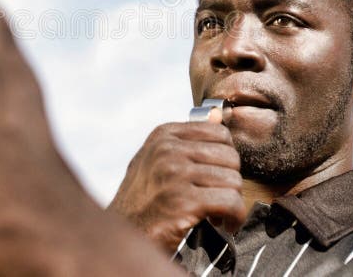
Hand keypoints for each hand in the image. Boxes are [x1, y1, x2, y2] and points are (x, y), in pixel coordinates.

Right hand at [107, 120, 245, 251]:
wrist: (119, 238)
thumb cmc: (141, 201)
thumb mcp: (156, 160)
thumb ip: (185, 139)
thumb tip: (216, 114)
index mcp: (164, 136)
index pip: (220, 133)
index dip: (226, 159)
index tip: (217, 178)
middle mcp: (168, 150)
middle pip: (230, 158)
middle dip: (230, 183)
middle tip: (219, 201)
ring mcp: (175, 174)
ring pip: (233, 181)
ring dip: (233, 203)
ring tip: (218, 214)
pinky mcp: (183, 202)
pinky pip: (230, 202)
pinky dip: (234, 217)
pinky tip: (222, 224)